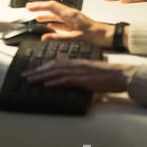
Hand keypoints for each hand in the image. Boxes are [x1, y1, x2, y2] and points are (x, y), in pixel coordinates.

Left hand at [22, 59, 136, 91]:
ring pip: (56, 72)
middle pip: (52, 66)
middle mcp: (76, 65)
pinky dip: (55, 82)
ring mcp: (79, 72)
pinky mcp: (84, 79)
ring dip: (41, 76)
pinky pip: (67, 80)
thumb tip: (67, 76)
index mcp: (77, 62)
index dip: (42, 66)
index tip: (32, 71)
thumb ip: (78, 71)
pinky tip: (47, 85)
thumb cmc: (108, 75)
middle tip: (25, 76)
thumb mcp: (90, 70)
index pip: (56, 62)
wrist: (122, 75)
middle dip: (37, 71)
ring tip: (30, 80)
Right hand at [23, 0, 112, 46]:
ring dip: (45, 14)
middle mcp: (70, 14)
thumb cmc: (96, 35)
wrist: (107, 36)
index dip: (39, 6)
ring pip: (55, 14)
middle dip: (39, 7)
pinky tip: (48, 26)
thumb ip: (59, 37)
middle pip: (52, 8)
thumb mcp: (76, 38)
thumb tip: (45, 37)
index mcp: (70, 14)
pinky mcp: (74, 23)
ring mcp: (72, 18)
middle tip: (28, 8)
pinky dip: (52, 22)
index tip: (29, 7)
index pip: (51, 6)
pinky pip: (60, 21)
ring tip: (35, 17)